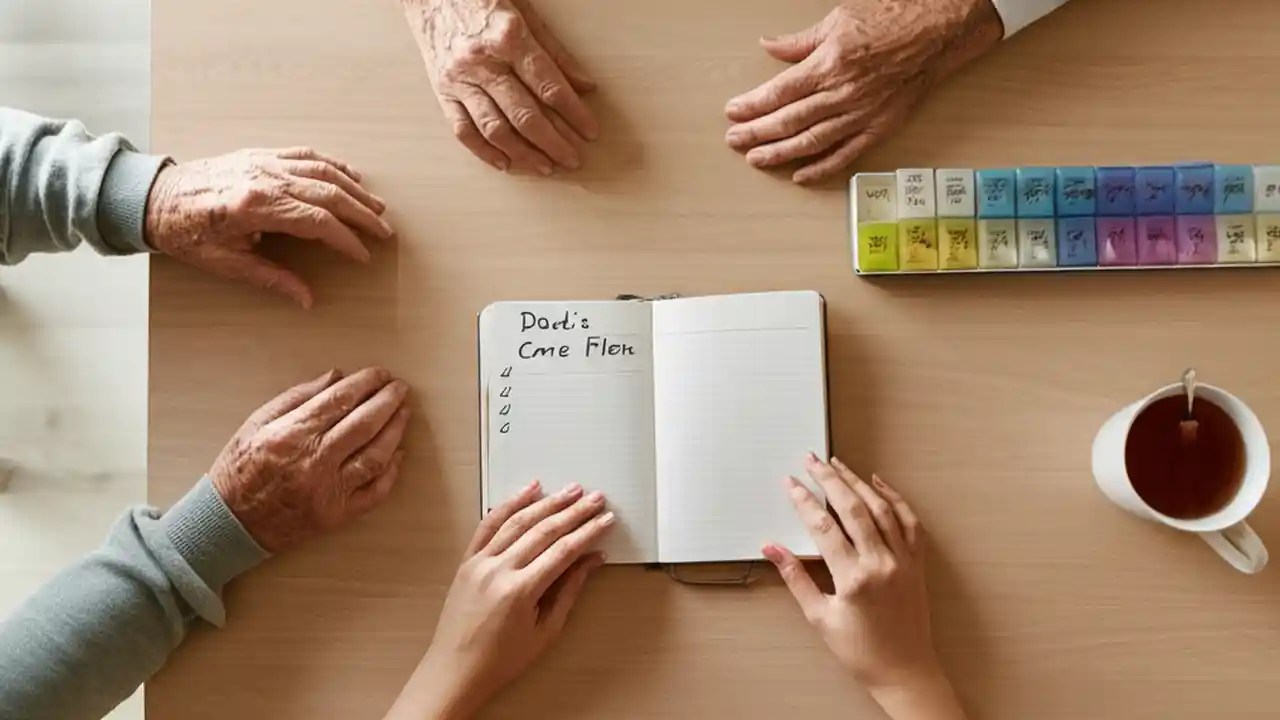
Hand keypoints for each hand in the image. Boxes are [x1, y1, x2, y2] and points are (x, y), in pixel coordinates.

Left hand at [145, 147, 393, 307]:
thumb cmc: (184, 233)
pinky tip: (350, 175)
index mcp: (256, 206)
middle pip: (330, 193)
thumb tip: (307, 299)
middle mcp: (266, 179)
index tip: (363, 255)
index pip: (318, 221)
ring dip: (355, 189)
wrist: (151, 198)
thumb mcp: (226, 264)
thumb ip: (272, 279)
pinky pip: (305, 155)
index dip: (346, 240)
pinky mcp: (260, 155)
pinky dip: (332, 165)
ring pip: (323, 171)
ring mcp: (264, 162)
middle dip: (362, 214)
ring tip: (377, 206)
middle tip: (384, 231)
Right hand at [210, 367, 410, 552]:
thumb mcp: (257, 423)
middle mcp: (314, 462)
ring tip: (403, 413)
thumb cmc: (240, 469)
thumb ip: (298, 397)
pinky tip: (397, 453)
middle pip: (364, 425)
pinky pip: (375, 492)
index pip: (340, 401)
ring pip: (376, 456)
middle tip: (400, 388)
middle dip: (388, 401)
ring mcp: (329, 491)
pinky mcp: (337, 515)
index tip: (379, 374)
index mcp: (292, 435)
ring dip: (395, 431)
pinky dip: (391, 471)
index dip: (366, 383)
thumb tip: (336, 377)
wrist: (229, 523)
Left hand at [384, 481, 613, 719]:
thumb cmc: (502, 659)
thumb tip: (593, 560)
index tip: (606, 519)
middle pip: (544, 531)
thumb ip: (569, 590)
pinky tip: (529, 490)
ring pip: (518, 521)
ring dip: (547, 502)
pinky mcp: (467, 560)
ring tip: (571, 489)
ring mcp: (480, 562)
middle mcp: (498, 570)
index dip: (588, 532)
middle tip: (596, 497)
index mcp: (520, 591)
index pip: (563, 551)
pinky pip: (489, 524)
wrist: (455, 670)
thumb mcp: (545, 631)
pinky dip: (509, 504)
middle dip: (574, 511)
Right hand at [401, 0, 597, 174]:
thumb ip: (556, 52)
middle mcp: (482, 62)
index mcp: (508, 38)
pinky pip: (463, 130)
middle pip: (524, 115)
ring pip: (495, 129)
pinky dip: (485, 152)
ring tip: (545, 166)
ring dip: (523, 154)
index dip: (574, 113)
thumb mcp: (526, 12)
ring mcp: (459, 80)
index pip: (549, 86)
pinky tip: (505, 163)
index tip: (590, 132)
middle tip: (573, 159)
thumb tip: (586, 86)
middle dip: (553, 142)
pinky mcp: (442, 91)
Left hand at [724, 0, 1001, 184]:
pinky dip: (821, 168)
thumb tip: (769, 46)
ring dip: (780, 154)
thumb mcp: (837, 20)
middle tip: (734, 140)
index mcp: (829, 64)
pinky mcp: (879, 127)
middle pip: (789, 120)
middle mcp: (842, 93)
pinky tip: (800, 176)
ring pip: (812, 141)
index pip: (779, 92)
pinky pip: (846, 154)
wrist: (937, 32)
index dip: (752, 105)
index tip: (733, 112)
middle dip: (757, 132)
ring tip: (757, 160)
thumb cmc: (890, 20)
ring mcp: (861, 114)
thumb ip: (800, 42)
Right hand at [764, 455, 965, 719]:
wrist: (905, 671)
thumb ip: (795, 578)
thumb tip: (771, 549)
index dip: (804, 501)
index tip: (791, 483)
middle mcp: (881, 563)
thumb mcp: (820, 617)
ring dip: (858, 482)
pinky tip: (879, 483)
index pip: (823, 526)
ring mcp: (903, 560)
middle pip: (852, 508)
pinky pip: (909, 521)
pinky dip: (895, 498)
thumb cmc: (861, 651)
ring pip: (881, 508)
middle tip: (812, 460)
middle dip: (829, 480)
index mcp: (853, 578)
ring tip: (838, 465)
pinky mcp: (917, 562)